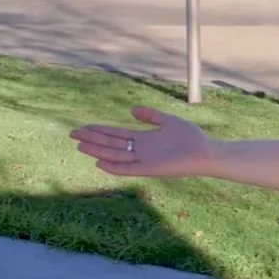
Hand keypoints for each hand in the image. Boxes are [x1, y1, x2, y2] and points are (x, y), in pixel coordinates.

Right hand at [69, 106, 214, 177]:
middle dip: (92, 139)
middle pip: (111, 144)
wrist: (206, 152)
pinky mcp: (150, 169)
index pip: (116, 134)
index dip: (100, 131)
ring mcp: (144, 160)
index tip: (83, 127)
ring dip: (98, 150)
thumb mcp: (168, 121)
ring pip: (115, 155)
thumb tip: (130, 110)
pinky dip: (114, 166)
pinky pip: (128, 169)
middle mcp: (140, 150)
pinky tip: (99, 162)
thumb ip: (150, 116)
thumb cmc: (191, 137)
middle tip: (73, 134)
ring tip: (80, 145)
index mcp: (144, 138)